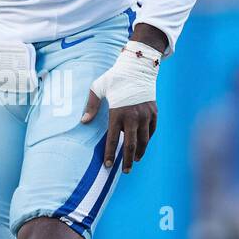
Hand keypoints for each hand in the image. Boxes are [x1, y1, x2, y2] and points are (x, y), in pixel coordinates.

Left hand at [80, 29, 164, 172]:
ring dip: (140, 152)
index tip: (108, 166)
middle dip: (128, 160)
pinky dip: (148, 140)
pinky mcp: (154, 113)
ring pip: (144, 140)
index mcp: (118, 112)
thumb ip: (91, 106)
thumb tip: (83, 122)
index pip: (113, 139)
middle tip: (126, 171)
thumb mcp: (98, 88)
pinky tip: (143, 145)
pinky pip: (152, 131)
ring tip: (135, 160)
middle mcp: (133, 117)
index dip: (110, 154)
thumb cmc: (115, 77)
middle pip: (131, 145)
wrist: (138, 67)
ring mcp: (146, 115)